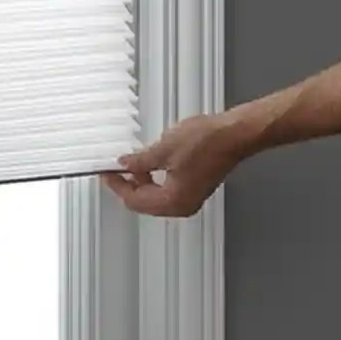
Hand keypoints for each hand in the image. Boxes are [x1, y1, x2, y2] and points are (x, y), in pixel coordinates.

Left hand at [100, 113, 254, 216]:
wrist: (234, 134)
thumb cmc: (208, 141)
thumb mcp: (163, 149)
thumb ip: (139, 161)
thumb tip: (124, 165)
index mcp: (173, 201)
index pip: (134, 200)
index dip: (117, 185)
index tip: (106, 173)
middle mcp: (182, 206)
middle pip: (144, 203)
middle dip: (127, 186)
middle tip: (114, 171)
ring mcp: (190, 199)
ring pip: (155, 198)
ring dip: (140, 183)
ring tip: (130, 165)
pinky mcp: (196, 189)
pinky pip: (167, 192)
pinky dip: (154, 181)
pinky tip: (149, 165)